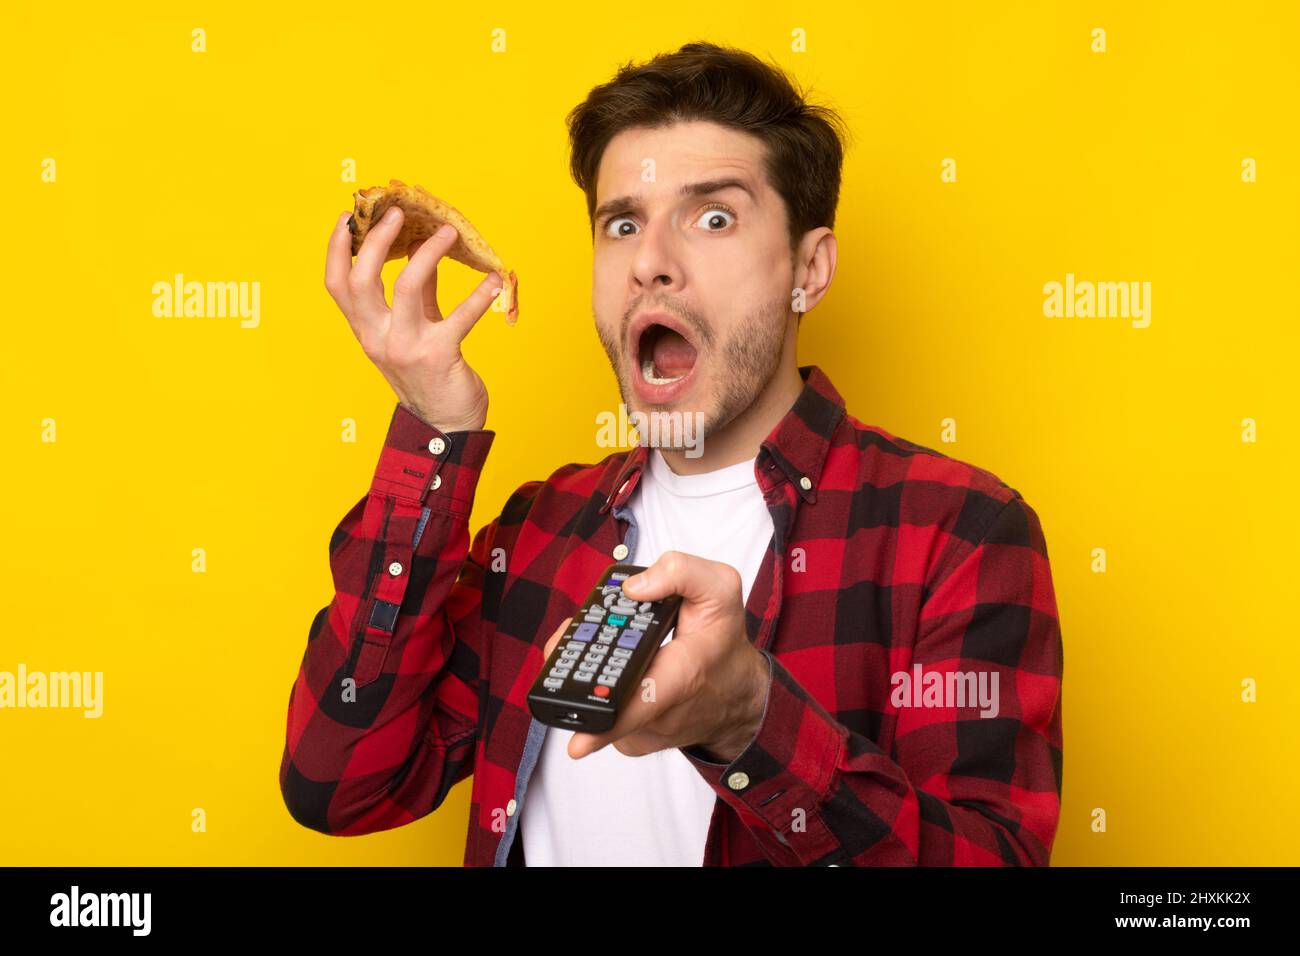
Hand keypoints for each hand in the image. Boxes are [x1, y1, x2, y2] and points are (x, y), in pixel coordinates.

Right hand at [324, 206, 501, 431]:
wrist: (445, 428)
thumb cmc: (430, 376)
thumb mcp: (413, 331)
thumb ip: (416, 292)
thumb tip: (421, 247)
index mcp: (366, 330)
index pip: (337, 284)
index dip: (338, 249)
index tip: (349, 217)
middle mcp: (378, 338)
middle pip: (362, 279)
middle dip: (378, 240)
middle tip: (398, 212)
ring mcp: (405, 347)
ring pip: (406, 286)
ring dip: (429, 253)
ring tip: (448, 232)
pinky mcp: (438, 356)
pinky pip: (459, 316)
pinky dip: (478, 295)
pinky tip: (494, 279)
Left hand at [539, 552, 770, 763]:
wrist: (739, 692)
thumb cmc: (724, 644)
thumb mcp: (720, 589)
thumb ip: (680, 572)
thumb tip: (633, 588)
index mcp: (683, 676)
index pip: (642, 703)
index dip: (607, 722)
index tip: (578, 745)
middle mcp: (662, 714)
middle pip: (603, 702)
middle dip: (579, 671)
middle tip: (575, 645)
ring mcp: (646, 733)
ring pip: (598, 708)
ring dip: (591, 677)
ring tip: (606, 651)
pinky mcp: (635, 741)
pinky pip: (605, 717)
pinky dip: (604, 691)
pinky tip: (617, 673)